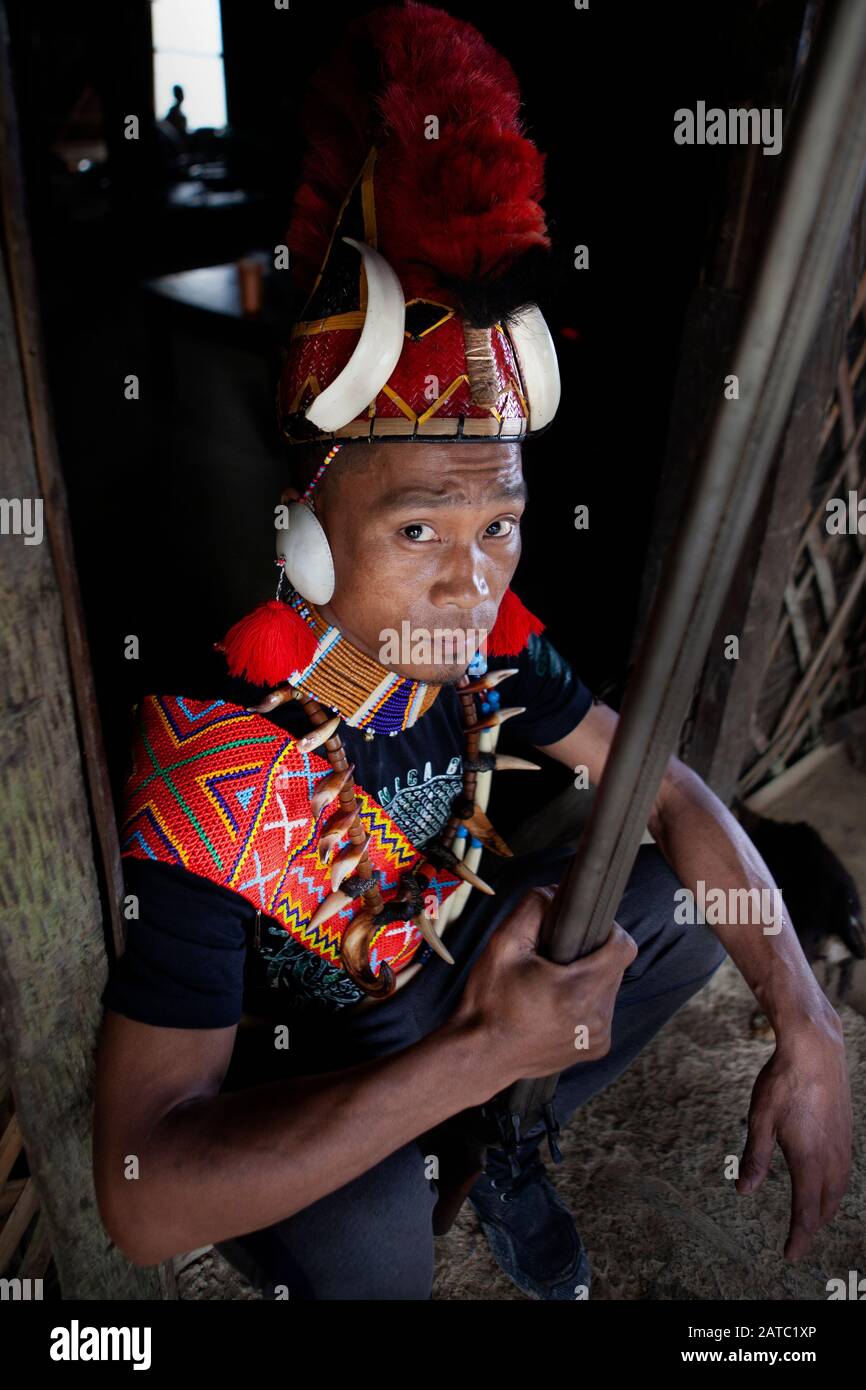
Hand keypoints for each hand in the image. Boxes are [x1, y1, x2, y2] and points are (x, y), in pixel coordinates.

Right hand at [453, 885, 637, 1084]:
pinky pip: (600, 1013)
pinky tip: (555, 1006)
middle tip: (556, 958)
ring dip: (589, 980)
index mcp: (579, 991)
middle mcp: (596, 1017)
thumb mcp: (502, 945)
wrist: (479, 1055)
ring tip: (553, 983)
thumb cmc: (488, 1002)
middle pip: (616, 967)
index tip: (582, 931)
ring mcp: (597, 1036)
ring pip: (609, 990)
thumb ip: (532, 909)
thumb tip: (555, 892)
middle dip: (591, 956)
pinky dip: (584, 1004)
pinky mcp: (594, 1049)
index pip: (623, 946)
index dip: (607, 930)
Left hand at [736, 1006, 851, 1259]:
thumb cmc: (783, 1083)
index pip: (806, 1213)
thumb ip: (755, 1159)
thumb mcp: (759, 1121)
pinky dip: (834, 1184)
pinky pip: (844, 1168)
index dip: (799, 1238)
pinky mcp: (846, 1129)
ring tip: (814, 1214)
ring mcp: (842, 1143)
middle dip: (813, 1225)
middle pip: (826, 1205)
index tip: (790, 1254)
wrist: (815, 1049)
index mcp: (809, 1161)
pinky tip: (826, 1178)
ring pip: (839, 1188)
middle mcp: (831, 1158)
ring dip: (826, 1206)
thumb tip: (744, 1192)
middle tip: (799, 1237)